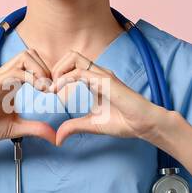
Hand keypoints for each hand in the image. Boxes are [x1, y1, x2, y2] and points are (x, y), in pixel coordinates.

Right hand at [0, 49, 59, 150]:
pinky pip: (15, 73)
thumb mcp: (16, 128)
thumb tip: (54, 137)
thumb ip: (35, 129)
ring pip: (25, 57)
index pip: (34, 63)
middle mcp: (5, 75)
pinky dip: (31, 78)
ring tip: (46, 89)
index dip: (48, 73)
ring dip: (40, 70)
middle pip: (31, 53)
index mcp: (11, 82)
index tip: (55, 92)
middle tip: (51, 88)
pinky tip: (38, 91)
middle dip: (46, 68)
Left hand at [47, 50, 171, 146]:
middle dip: (55, 68)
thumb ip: (74, 127)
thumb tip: (57, 137)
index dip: (57, 75)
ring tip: (52, 88)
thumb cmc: (124, 122)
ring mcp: (102, 75)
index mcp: (95, 80)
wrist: (144, 125)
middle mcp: (98, 73)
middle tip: (48, 87)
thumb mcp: (91, 125)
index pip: (72, 65)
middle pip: (71, 55)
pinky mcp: (106, 81)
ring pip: (74, 57)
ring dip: (58, 70)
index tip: (48, 91)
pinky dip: (65, 79)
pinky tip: (58, 91)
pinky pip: (81, 72)